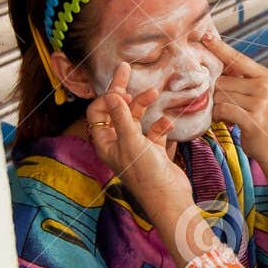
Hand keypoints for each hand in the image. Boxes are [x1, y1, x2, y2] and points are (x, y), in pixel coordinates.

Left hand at [84, 62, 190, 201]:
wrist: (170, 198)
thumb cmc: (146, 174)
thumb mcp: (132, 141)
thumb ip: (122, 116)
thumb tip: (111, 94)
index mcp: (105, 142)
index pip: (98, 111)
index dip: (108, 97)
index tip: (122, 85)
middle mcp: (118, 143)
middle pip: (116, 111)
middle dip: (124, 92)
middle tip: (127, 69)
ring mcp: (136, 147)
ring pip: (136, 118)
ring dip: (144, 105)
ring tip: (155, 93)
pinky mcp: (153, 151)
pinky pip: (154, 131)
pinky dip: (160, 124)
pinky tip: (167, 122)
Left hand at [203, 35, 267, 165]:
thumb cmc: (257, 117)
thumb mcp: (254, 94)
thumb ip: (238, 79)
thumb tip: (212, 64)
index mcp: (265, 75)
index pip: (237, 58)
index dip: (220, 48)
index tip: (206, 36)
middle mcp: (264, 85)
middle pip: (223, 81)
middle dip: (218, 94)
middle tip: (229, 107)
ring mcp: (260, 101)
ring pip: (220, 96)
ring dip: (218, 108)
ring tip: (230, 116)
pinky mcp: (253, 118)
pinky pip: (222, 110)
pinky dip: (219, 117)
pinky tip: (227, 122)